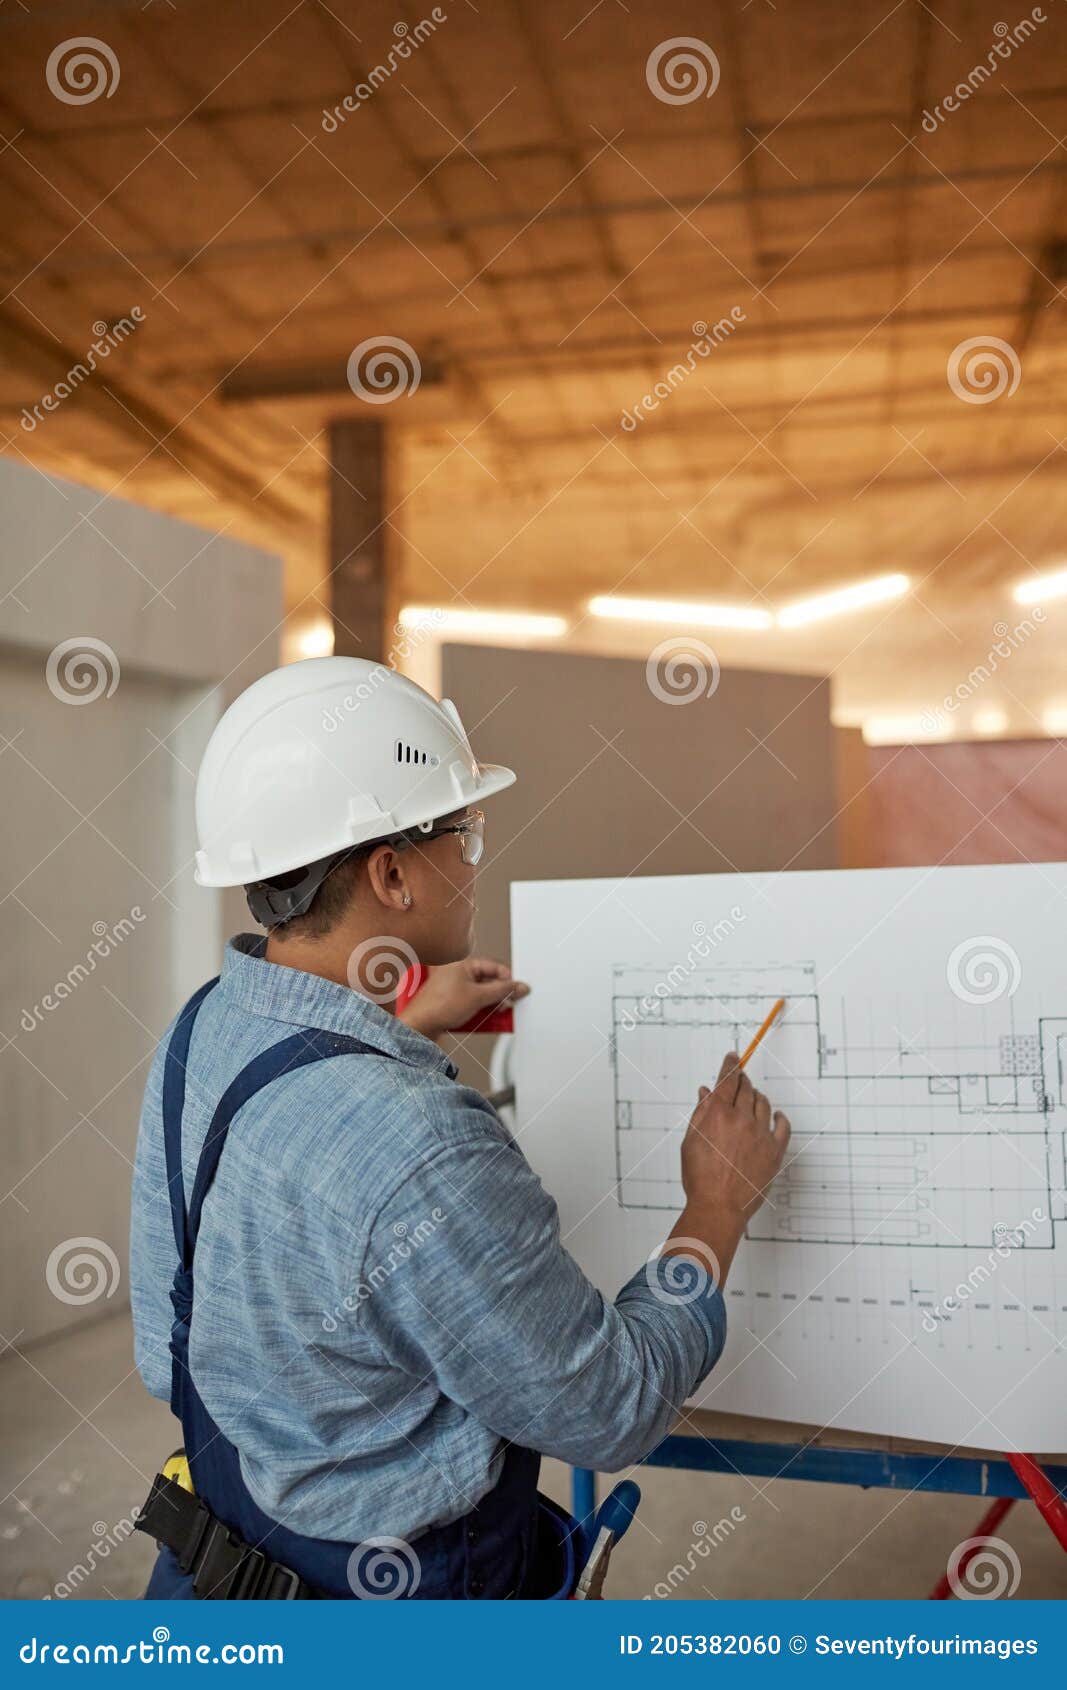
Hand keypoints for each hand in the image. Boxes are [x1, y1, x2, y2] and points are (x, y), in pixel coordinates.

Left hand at [397, 958, 529, 1041]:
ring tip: (497, 1014)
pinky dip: (481, 1010)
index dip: (508, 979)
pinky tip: (485, 1019)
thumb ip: (502, 991)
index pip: (494, 966)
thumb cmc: (439, 1006)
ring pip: (481, 993)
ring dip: (491, 1004)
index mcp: (463, 963)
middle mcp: (458, 972)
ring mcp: (454, 987)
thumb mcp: (478, 997)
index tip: (517, 991)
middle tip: (507, 1005)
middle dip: (500, 995)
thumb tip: (518, 987)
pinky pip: (473, 1002)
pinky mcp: (452, 1001)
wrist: (420, 1026)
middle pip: (489, 981)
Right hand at [667, 1050, 789, 1283]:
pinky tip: (775, 1116)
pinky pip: (783, 1125)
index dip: (730, 1064)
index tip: (733, 1057)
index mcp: (717, 1114)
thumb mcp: (691, 1141)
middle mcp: (741, 1118)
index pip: (726, 1079)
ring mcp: (760, 1134)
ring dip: (757, 1096)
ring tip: (752, 1099)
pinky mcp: (775, 1150)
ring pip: (763, 1103)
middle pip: (746, 1088)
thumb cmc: (700, 1178)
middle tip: (741, 1080)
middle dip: (743, 1080)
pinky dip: (779, 1117)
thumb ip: (700, 1113)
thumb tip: (706, 1092)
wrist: (718, 1207)